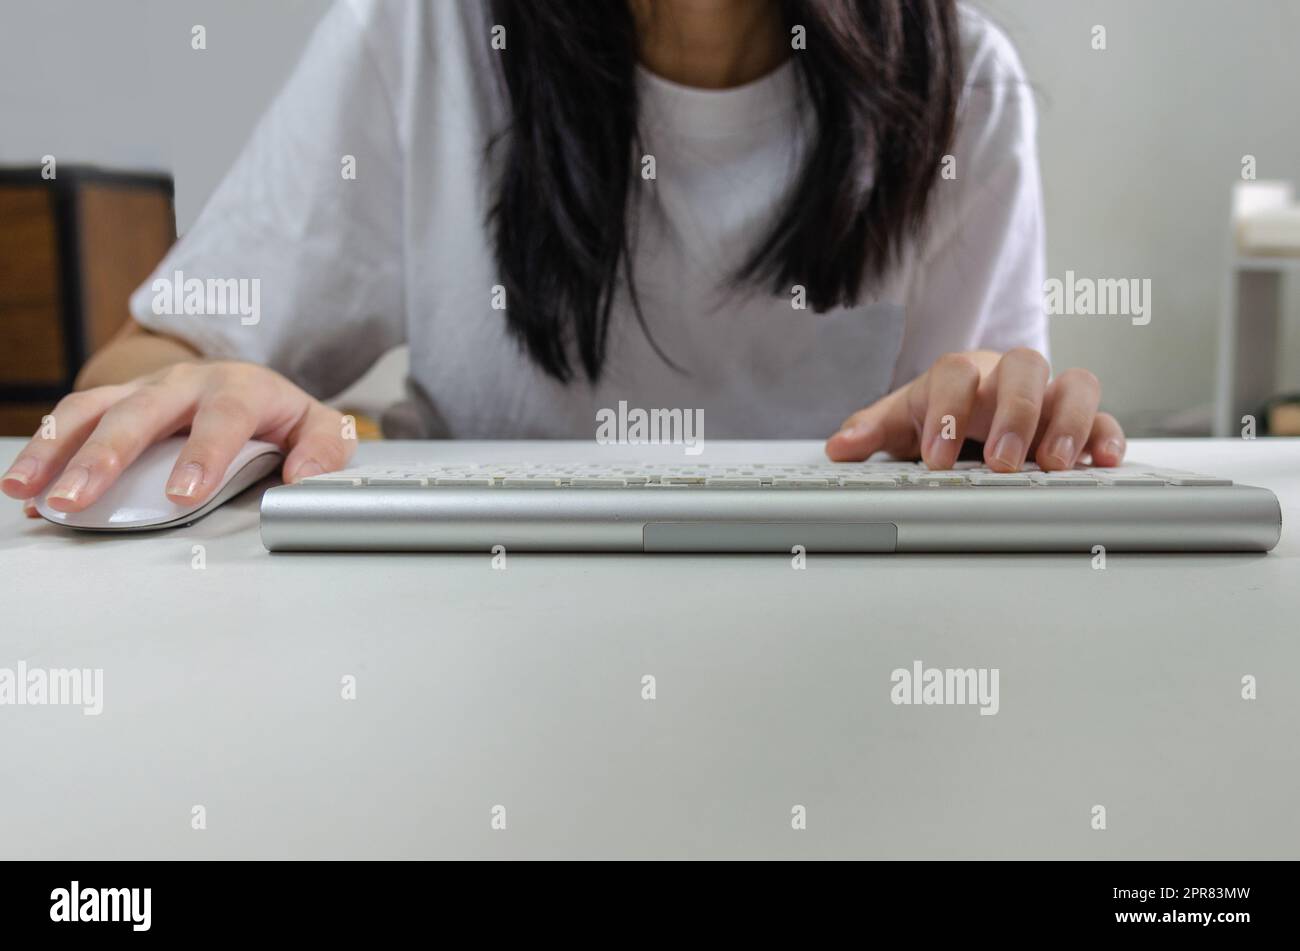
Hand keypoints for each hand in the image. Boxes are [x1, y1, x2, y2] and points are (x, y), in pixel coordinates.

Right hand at [2, 361, 354, 513]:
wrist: (246, 382)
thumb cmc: (280, 415)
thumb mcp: (319, 427)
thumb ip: (324, 452)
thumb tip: (301, 479)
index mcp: (241, 387)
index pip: (222, 418)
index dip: (202, 455)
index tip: (182, 494)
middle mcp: (186, 382)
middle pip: (140, 413)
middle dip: (106, 457)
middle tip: (80, 498)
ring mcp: (144, 389)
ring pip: (92, 410)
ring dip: (57, 450)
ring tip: (28, 490)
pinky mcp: (117, 401)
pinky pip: (75, 421)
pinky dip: (48, 454)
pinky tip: (30, 490)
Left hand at [825, 348, 1124, 470]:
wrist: (971, 410)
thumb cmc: (940, 412)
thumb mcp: (901, 422)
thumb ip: (873, 430)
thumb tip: (840, 446)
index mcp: (961, 373)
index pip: (957, 372)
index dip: (948, 410)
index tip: (937, 456)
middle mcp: (1009, 377)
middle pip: (1023, 367)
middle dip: (1013, 413)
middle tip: (997, 461)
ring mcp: (1049, 396)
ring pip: (1075, 384)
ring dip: (1066, 422)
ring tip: (1051, 464)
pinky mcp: (1081, 422)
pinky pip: (1105, 419)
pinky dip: (1107, 436)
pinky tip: (1102, 462)